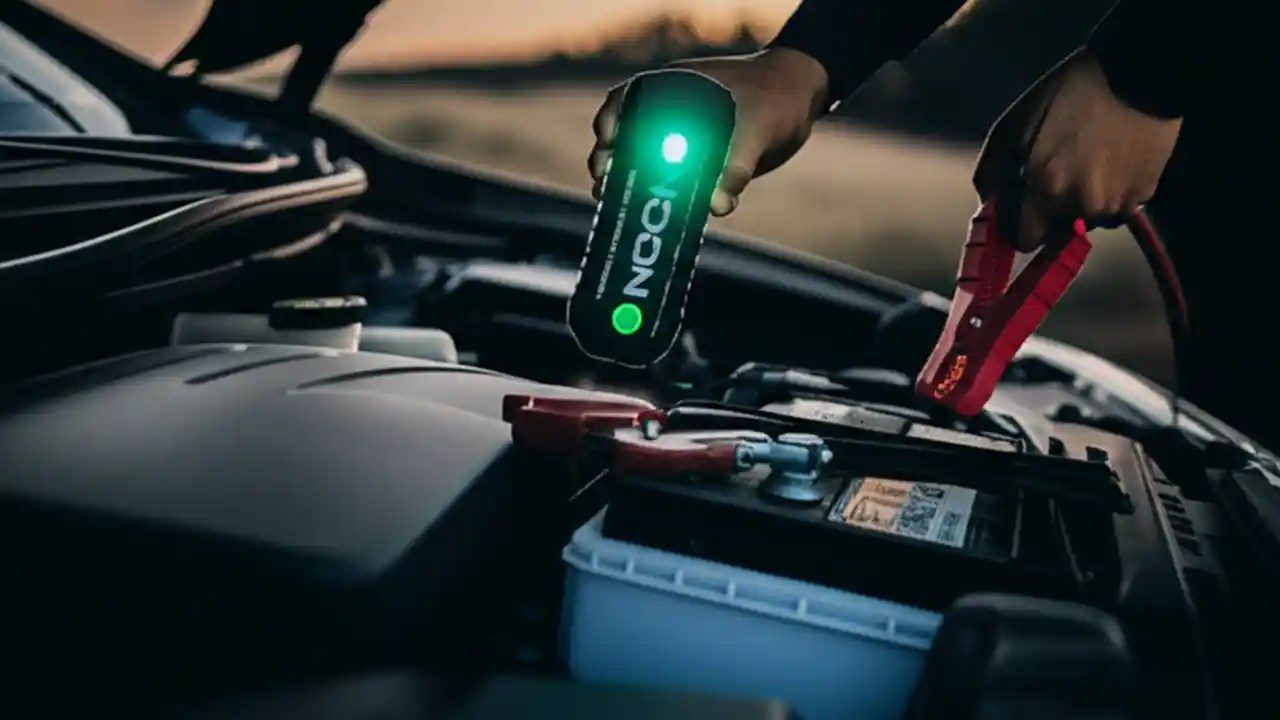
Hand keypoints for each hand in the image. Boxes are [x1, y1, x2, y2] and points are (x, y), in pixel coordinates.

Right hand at [588, 48, 829, 216]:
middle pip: (625, 136)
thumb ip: (736, 167)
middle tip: (604, 187)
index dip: (610, 124)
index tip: (608, 145)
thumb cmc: (777, 99)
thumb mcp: (759, 130)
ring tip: (616, 205)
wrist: (800, 98)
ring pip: (642, 161)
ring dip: (629, 183)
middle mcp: (670, 111)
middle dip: (611, 161)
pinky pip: (671, 181)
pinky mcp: (697, 162)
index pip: (627, 101)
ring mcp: (681, 136)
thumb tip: (716, 205)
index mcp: (675, 88)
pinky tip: (656, 217)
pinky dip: (661, 197)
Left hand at [973, 48, 1181, 250]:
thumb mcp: (1013, 125)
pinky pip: (1117, 209)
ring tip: (1086, 162)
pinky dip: (1109, 195)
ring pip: (1088, 221)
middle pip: (1057, 232)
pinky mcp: (1143, 196)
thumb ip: (991, 171)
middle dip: (1050, 211)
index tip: (1020, 212)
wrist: (1135, 73)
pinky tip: (1110, 163)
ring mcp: (1116, 204)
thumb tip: (987, 204)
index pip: (1026, 242)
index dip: (1020, 227)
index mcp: (1046, 191)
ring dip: (1081, 203)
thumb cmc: (1068, 94)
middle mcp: (1082, 207)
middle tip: (1056, 173)